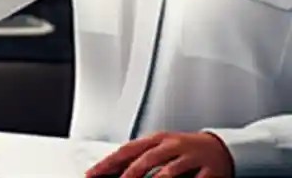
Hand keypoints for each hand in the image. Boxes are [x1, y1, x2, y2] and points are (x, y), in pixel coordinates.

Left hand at [85, 131, 233, 177]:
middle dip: (130, 174)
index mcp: (158, 139)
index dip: (109, 162)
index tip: (93, 173)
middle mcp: (173, 146)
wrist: (222, 147)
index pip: (128, 149)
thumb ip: (140, 157)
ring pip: (169, 171)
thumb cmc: (185, 149)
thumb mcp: (161, 148)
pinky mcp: (210, 169)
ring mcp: (192, 157)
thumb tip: (113, 170)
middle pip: (147, 159)